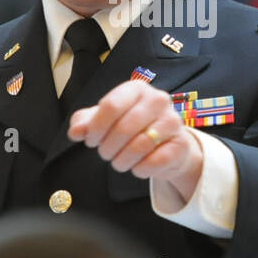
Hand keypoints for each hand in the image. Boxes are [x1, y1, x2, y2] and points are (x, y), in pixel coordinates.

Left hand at [68, 80, 203, 200]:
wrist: (167, 144)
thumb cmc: (132, 128)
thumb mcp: (106, 120)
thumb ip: (86, 122)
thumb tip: (75, 132)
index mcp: (137, 88)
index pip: (110, 106)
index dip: (95, 128)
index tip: (91, 141)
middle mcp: (158, 100)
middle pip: (123, 128)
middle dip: (107, 148)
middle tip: (105, 154)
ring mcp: (173, 121)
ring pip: (139, 146)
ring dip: (122, 161)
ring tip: (119, 162)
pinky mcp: (181, 144)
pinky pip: (155, 161)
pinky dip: (140, 169)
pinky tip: (137, 167)